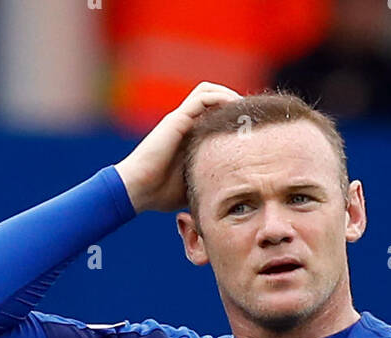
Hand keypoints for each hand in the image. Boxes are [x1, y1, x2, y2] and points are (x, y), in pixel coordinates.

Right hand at [114, 81, 241, 213]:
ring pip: (207, 91)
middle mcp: (185, 123)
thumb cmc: (161, 193)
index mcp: (189, 136)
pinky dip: (220, 98)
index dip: (233, 115)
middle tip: (249, 114)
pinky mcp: (178, 119)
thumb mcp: (195, 183)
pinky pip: (202, 98)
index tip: (251, 126)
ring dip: (227, 94)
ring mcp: (181, 119)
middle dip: (233, 100)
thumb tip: (233, 193)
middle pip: (211, 96)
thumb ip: (211, 179)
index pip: (213, 113)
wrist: (139, 189)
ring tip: (243, 108)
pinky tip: (234, 108)